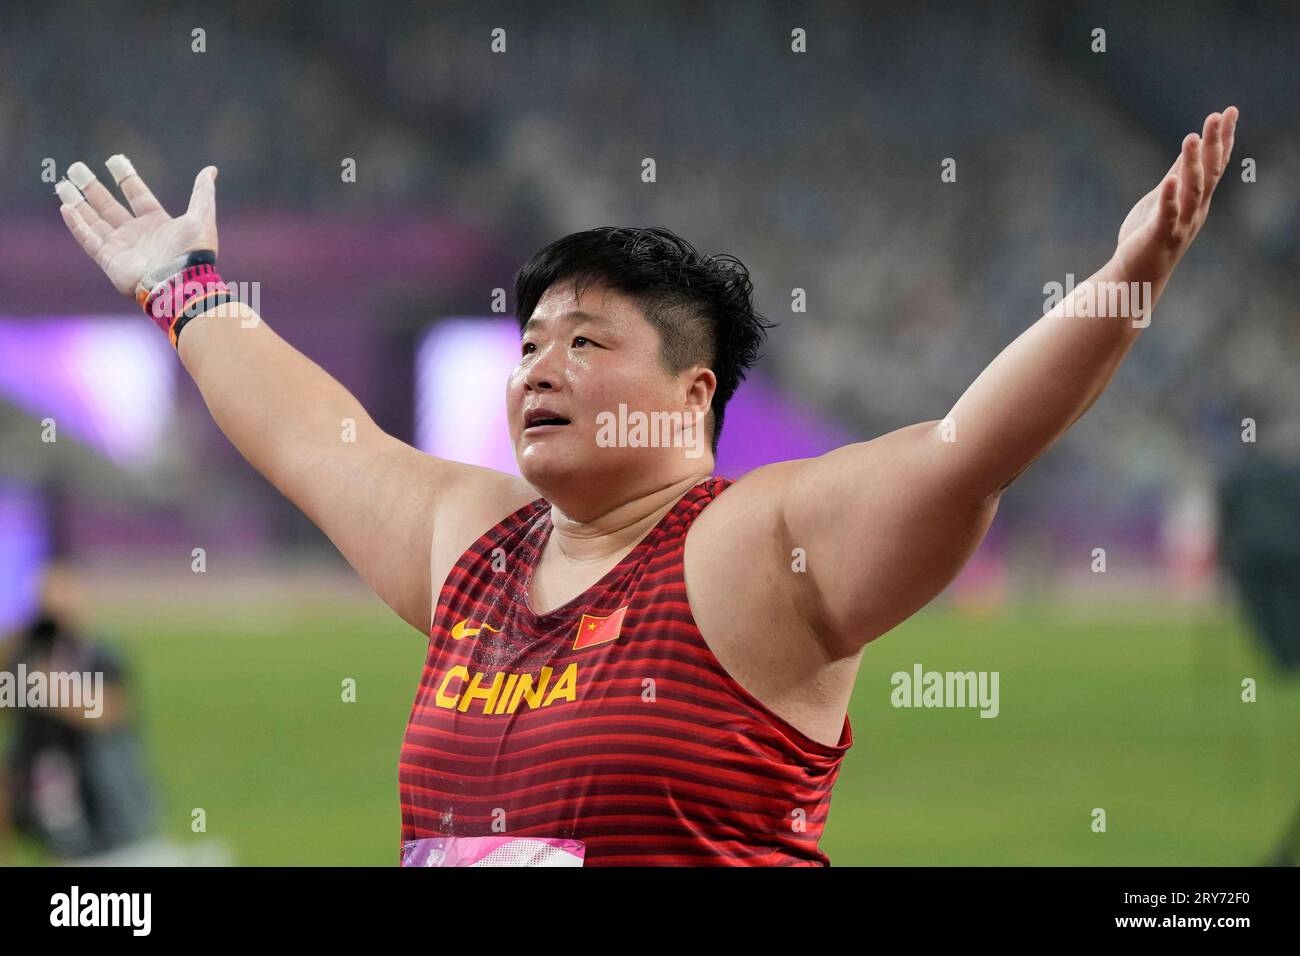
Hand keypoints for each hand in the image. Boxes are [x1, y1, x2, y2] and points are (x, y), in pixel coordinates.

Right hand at [55, 157, 219, 297]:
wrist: (182, 282)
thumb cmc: (193, 252)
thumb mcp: (202, 217)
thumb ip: (203, 193)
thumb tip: (211, 170)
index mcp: (157, 223)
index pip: (137, 194)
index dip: (125, 177)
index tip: (114, 160)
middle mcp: (137, 234)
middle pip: (109, 205)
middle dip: (92, 188)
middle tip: (75, 169)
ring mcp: (122, 247)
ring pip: (94, 221)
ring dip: (77, 203)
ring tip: (62, 184)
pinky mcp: (109, 260)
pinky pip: (89, 240)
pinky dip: (77, 225)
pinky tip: (66, 208)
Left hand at [1112, 107, 1237, 284]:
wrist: (1135, 277)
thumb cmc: (1148, 238)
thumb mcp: (1165, 199)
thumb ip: (1179, 176)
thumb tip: (1191, 147)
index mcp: (1197, 200)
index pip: (1216, 165)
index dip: (1224, 138)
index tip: (1230, 111)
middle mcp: (1195, 210)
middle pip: (1210, 172)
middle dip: (1215, 144)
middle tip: (1218, 115)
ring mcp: (1180, 224)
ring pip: (1192, 190)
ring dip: (1192, 163)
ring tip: (1192, 137)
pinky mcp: (1160, 236)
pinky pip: (1168, 214)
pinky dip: (1170, 197)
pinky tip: (1170, 179)